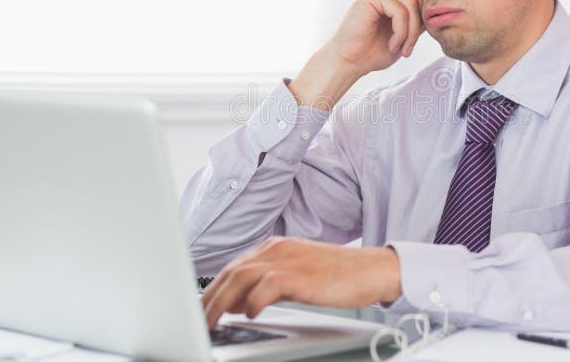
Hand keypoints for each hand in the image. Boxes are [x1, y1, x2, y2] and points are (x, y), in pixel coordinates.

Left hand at [201, 237, 401, 328]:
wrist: (373, 269)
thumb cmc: (339, 276)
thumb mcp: (298, 275)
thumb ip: (270, 283)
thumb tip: (239, 302)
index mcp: (276, 247)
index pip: (234, 267)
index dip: (212, 288)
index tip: (199, 307)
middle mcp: (278, 249)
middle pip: (231, 271)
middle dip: (208, 297)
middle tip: (196, 319)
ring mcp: (290, 259)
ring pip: (241, 277)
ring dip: (220, 301)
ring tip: (210, 322)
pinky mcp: (302, 275)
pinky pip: (267, 286)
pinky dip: (253, 301)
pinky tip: (249, 313)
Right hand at [327, 0, 424, 74]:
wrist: (351, 62)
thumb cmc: (374, 51)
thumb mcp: (404, 32)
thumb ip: (417, 15)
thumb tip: (435, 4)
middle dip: (419, 22)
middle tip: (409, 46)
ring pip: (411, 3)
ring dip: (410, 31)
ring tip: (402, 47)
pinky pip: (400, 9)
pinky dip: (401, 30)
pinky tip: (394, 43)